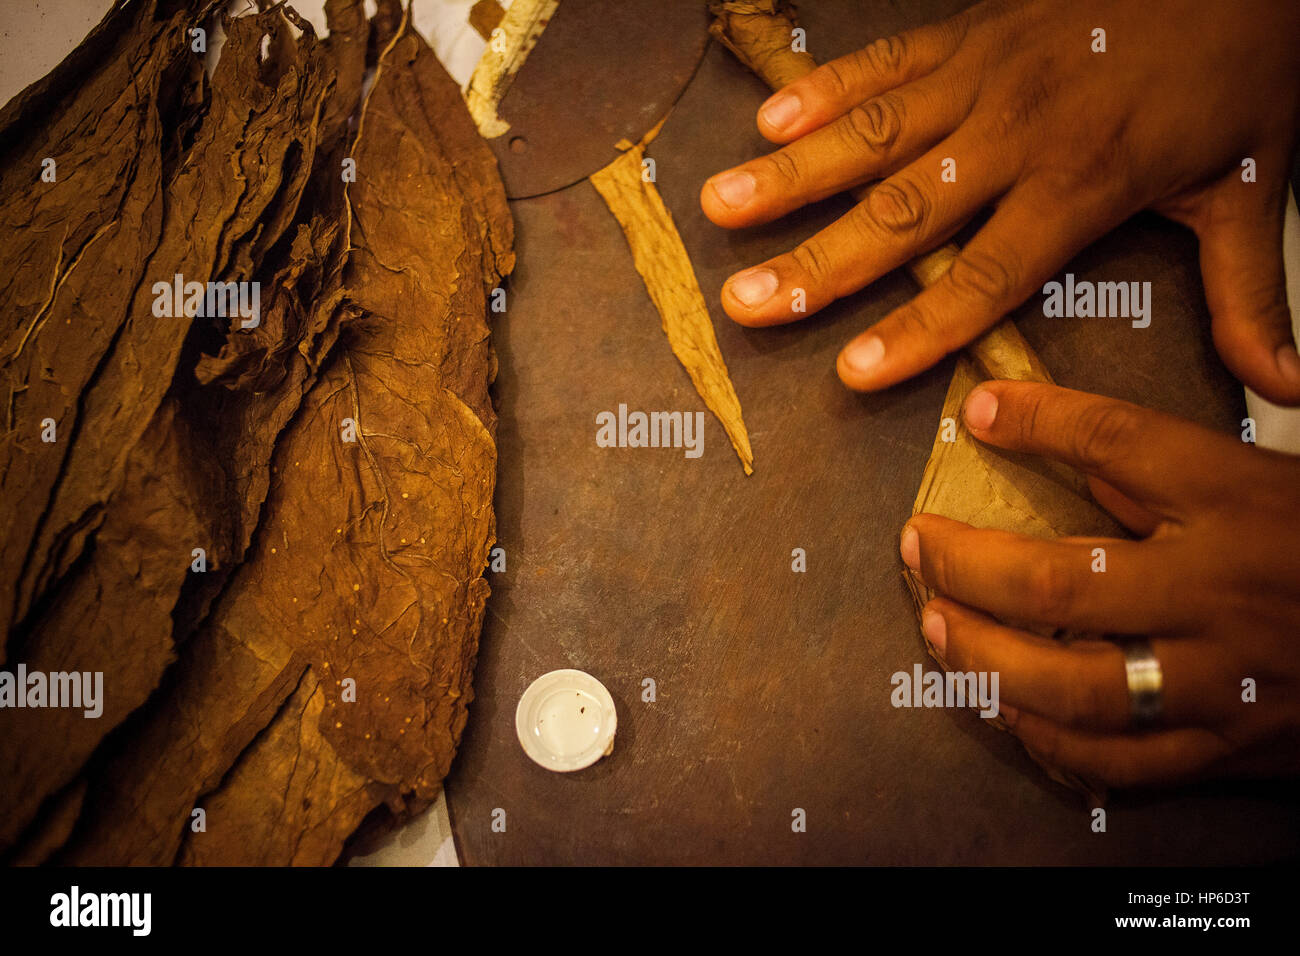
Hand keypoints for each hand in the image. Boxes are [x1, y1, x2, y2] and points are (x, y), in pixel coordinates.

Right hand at [701, 0, 1299, 403]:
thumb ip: (1246, 298)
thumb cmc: (1239, 76)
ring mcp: (984, 75)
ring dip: (792, 174)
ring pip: (873, 134)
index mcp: (1084, 182)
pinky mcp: (968, 33)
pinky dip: (825, 89)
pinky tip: (770, 121)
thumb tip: (1281, 392)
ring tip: (720, 207)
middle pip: (904, 210)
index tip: (850, 371)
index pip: (986, 273)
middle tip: (745, 303)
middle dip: (819, 262)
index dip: (917, 327)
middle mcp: (1018, 133)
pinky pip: (886, 63)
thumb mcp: (1254, 190)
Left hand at [899, 381, 1299, 786]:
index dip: (1041, 421)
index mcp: (1241, 505)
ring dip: (985, 658)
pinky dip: (1047, 740)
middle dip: (968, 567)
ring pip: (1074, 686)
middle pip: (1062, 583)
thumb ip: (1159, 464)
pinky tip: (1003, 708)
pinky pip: (1117, 761)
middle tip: (918, 547)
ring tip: (938, 628)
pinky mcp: (1230, 750)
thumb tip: (1044, 436)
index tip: (980, 411)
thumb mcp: (1263, 479)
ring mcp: (1225, 682)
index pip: (1124, 445)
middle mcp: (1223, 594)